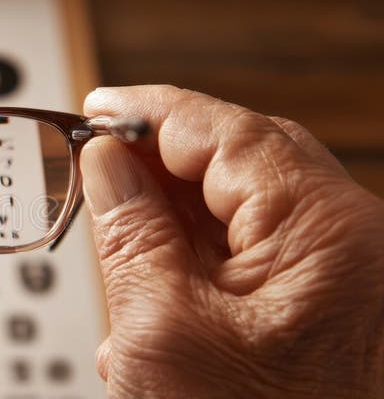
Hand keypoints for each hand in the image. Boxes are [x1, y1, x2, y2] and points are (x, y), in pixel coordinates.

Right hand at [80, 85, 383, 396]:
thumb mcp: (164, 332)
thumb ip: (130, 234)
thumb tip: (106, 166)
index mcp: (325, 233)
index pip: (228, 133)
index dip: (151, 112)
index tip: (97, 109)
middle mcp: (349, 243)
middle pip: (240, 162)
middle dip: (159, 160)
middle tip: (93, 161)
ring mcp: (341, 275)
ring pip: (244, 208)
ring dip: (172, 217)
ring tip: (116, 245)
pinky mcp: (325, 306)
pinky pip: (254, 255)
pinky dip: (197, 260)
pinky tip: (152, 291)